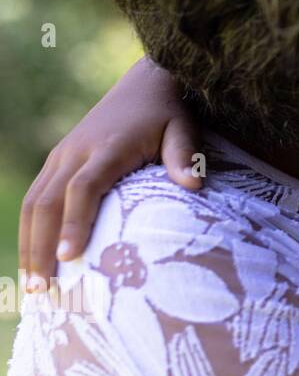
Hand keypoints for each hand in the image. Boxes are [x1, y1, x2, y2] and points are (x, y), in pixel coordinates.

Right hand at [19, 57, 201, 290]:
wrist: (145, 84)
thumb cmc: (169, 113)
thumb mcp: (183, 128)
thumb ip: (185, 155)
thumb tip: (193, 185)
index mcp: (106, 148)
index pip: (83, 188)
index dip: (73, 222)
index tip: (68, 257)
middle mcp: (75, 152)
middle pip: (46, 202)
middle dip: (40, 247)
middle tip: (43, 290)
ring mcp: (61, 157)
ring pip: (32, 203)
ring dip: (28, 245)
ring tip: (33, 288)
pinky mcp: (57, 162)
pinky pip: (34, 198)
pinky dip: (29, 230)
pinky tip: (34, 260)